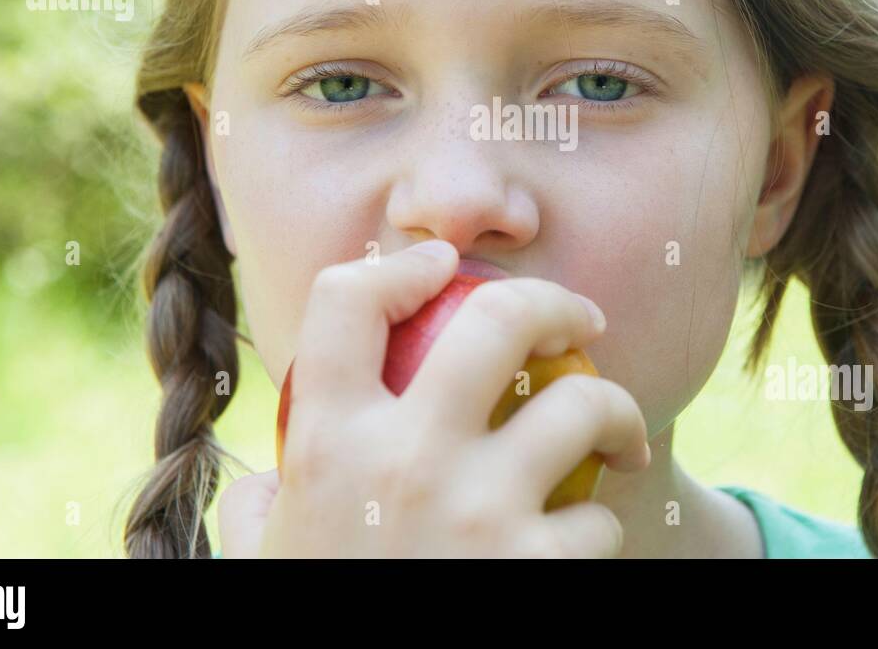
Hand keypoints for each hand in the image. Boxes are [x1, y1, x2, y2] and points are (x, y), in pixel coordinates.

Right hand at [219, 241, 650, 557]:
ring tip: (614, 436)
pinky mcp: (541, 572)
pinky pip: (599, 519)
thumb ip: (264, 512)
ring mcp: (479, 514)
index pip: (347, 303)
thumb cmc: (317, 621)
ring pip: (583, 405)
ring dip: (613, 413)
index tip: (439, 267)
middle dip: (554, 302)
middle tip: (581, 319)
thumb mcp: (266, 562)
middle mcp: (404, 460)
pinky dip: (597, 526)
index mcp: (325, 443)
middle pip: (497, 319)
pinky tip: (580, 543)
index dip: (400, 264)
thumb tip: (264, 485)